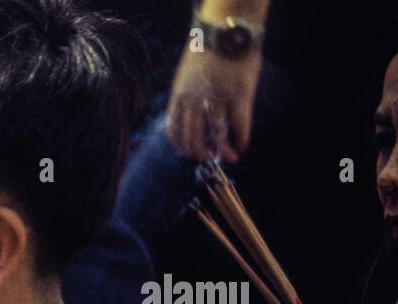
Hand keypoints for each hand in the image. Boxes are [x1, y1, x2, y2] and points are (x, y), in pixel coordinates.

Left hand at [166, 48, 261, 162]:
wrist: (225, 28)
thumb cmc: (206, 50)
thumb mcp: (185, 75)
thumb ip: (185, 96)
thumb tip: (189, 117)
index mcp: (179, 97)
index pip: (174, 133)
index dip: (182, 147)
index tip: (190, 153)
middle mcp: (195, 101)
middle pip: (194, 140)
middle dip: (202, 155)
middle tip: (210, 160)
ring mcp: (218, 98)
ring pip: (217, 136)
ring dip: (224, 152)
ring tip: (231, 158)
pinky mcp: (240, 93)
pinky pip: (240, 125)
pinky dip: (241, 139)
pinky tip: (243, 145)